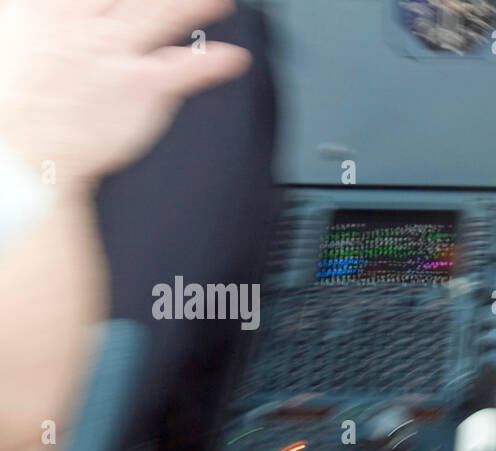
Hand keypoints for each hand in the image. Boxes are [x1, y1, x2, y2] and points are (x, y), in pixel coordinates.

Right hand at [0, 0, 250, 190]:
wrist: (23, 150)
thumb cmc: (18, 99)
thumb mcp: (15, 36)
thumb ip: (42, 16)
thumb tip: (45, 12)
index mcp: (49, 6)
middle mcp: (85, 22)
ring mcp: (115, 51)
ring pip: (162, 14)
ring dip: (194, 6)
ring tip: (221, 2)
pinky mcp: (141, 86)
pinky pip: (185, 69)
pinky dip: (213, 63)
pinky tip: (233, 58)